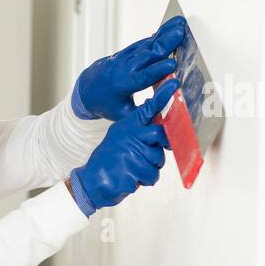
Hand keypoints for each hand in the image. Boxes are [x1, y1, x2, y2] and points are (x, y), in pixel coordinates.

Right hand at [69, 79, 177, 214]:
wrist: (90, 182)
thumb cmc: (109, 160)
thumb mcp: (119, 137)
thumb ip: (138, 128)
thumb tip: (156, 117)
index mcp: (126, 126)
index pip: (147, 108)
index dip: (162, 96)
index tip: (173, 84)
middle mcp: (128, 136)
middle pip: (160, 134)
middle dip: (159, 148)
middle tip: (148, 155)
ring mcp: (130, 153)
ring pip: (158, 159)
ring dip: (150, 168)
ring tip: (133, 169)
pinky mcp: (132, 171)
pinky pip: (152, 176)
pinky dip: (145, 180)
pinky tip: (131, 178)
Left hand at [71, 15, 185, 121]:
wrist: (89, 88)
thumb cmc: (107, 103)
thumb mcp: (123, 114)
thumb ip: (143, 113)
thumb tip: (165, 121)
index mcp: (124, 85)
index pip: (143, 77)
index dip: (158, 71)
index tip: (173, 65)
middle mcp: (126, 67)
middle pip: (147, 54)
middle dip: (165, 43)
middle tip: (181, 33)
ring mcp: (127, 57)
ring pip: (148, 44)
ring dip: (165, 33)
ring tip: (180, 23)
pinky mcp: (130, 51)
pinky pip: (146, 41)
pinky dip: (159, 33)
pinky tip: (172, 25)